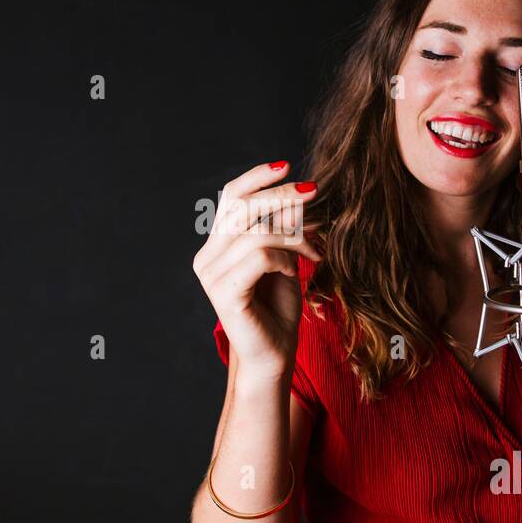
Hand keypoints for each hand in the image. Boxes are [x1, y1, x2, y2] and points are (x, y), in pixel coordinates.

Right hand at [193, 161, 322, 377]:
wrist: (274, 357)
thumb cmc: (279, 310)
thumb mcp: (286, 259)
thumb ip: (283, 228)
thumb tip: (296, 192)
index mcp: (217, 246)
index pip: (231, 198)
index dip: (256, 178)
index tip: (286, 165)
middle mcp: (208, 257)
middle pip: (242, 207)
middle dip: (280, 195)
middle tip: (313, 191)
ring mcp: (212, 276)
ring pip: (257, 233)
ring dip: (294, 238)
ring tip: (312, 254)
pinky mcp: (225, 293)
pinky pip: (260, 257)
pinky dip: (285, 259)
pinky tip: (294, 272)